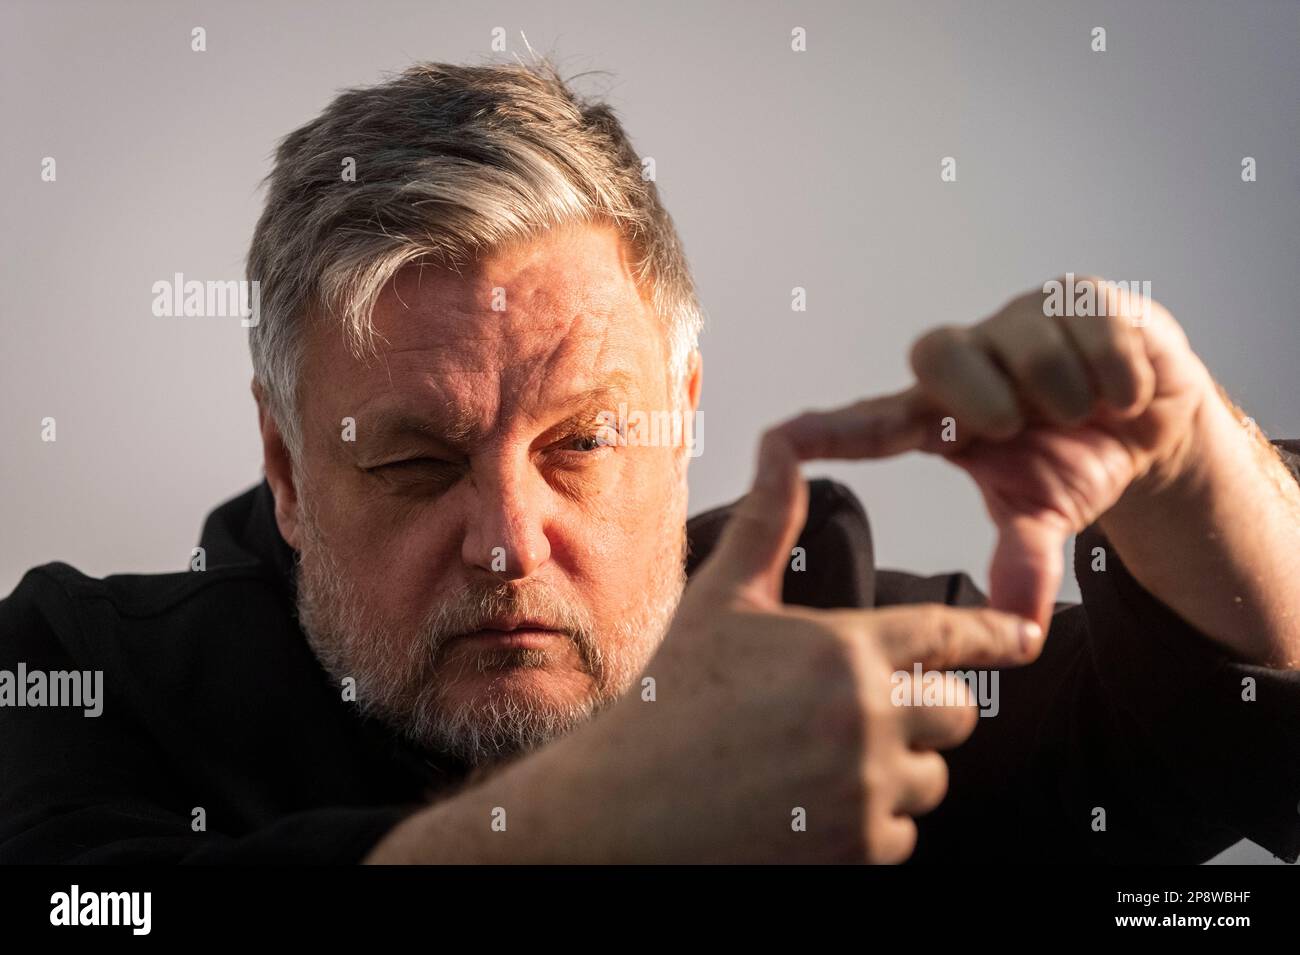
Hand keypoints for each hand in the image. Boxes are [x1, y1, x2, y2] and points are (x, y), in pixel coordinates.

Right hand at [363, 428, 1042, 863]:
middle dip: (923, 712)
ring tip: (821, 763)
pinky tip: (810, 809)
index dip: (994, 636)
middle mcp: (867, 718)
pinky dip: (869, 826)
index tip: (1026, 638)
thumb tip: (779, 442)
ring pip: (931, 780)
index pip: (950, 636)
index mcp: (843, 649)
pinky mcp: (855, 851)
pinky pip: (901, 837)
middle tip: (862, 713)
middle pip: (956, 714)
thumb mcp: (719, 601)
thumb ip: (766, 523)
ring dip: (895, 773)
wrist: (623, 808)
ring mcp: (865, 790)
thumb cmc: (670, 699)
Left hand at [778, 276, 1217, 630]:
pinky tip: (1123, 392)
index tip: (777, 442)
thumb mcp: (1045, 512)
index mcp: (940, 414)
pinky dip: (1119, 375)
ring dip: (1072, 395)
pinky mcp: (1076, 295)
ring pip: (1027, 344)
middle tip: (1022, 426)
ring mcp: (1017, 320)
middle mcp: (968, 358)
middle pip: (934, 352)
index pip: (867, 420)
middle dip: (985, 397)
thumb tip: (1020, 631)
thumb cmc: (1075, 458)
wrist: (1155, 421)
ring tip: (1088, 411)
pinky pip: (1093, 326)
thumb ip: (1023, 560)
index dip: (825, 430)